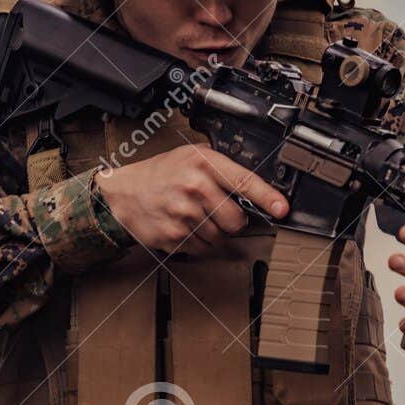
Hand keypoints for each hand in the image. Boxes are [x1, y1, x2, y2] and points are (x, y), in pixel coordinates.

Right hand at [92, 144, 287, 254]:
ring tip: (194, 215)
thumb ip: (222, 170)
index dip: (267, 197)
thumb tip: (256, 191)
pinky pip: (202, 248)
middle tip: (218, 211)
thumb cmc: (161, 174)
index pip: (243, 182)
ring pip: (221, 237)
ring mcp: (183, 214)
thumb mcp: (191, 157)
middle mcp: (194, 188)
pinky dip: (198, 241)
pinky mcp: (175, 236)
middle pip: (236, 219)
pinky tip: (184, 225)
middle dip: (233, 220)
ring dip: (214, 231)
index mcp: (202, 164)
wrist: (123, 193)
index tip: (281, 208)